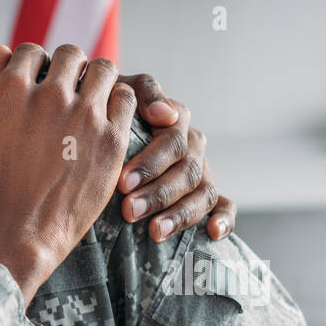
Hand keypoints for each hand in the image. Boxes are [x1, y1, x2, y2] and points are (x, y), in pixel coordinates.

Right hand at [0, 43, 136, 302]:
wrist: (15, 235)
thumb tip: (3, 52)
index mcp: (12, 90)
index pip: (31, 51)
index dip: (33, 63)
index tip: (37, 80)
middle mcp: (50, 96)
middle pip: (70, 55)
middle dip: (66, 66)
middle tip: (66, 87)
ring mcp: (85, 117)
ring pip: (104, 70)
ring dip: (96, 77)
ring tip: (91, 96)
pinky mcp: (111, 141)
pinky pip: (127, 99)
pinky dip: (118, 100)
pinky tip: (107, 116)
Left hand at [114, 74, 235, 242]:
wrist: (101, 122)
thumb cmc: (108, 108)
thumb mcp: (119, 91)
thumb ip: (143, 93)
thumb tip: (165, 115)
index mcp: (175, 119)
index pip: (173, 142)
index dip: (150, 163)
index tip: (122, 182)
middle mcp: (192, 144)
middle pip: (188, 171)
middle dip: (158, 194)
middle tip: (129, 210)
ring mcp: (201, 169)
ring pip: (203, 192)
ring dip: (181, 213)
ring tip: (155, 231)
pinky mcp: (204, 192)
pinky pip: (223, 204)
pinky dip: (224, 219)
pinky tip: (213, 233)